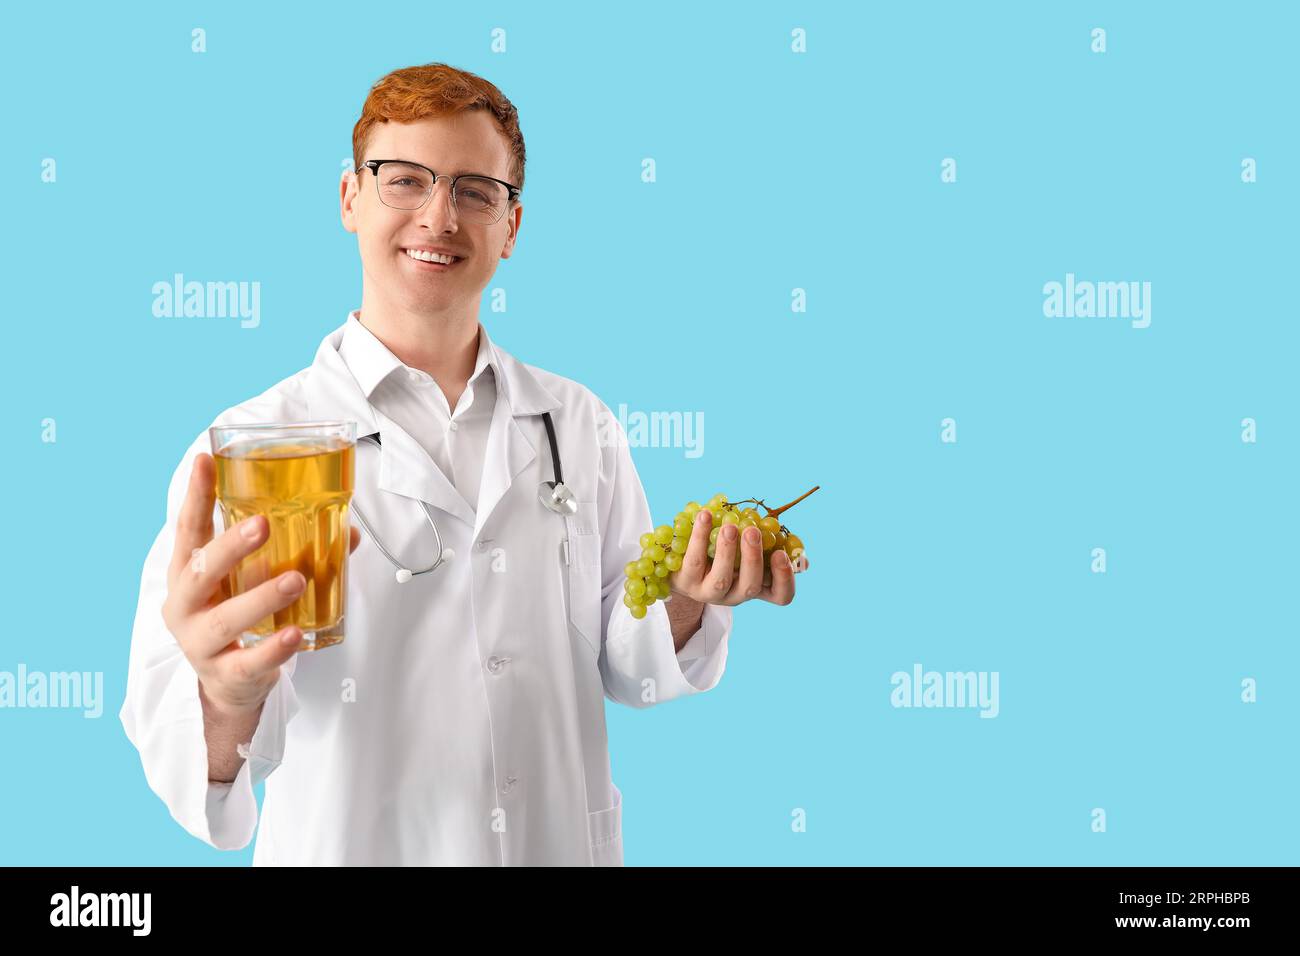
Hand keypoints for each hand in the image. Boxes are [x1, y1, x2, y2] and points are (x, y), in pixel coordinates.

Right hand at [160, 453, 361, 715]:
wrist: (229, 685)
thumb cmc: (240, 616)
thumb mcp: (252, 581)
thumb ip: (293, 552)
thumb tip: (349, 530)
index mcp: (189, 574)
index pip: (189, 530)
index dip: (195, 496)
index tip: (204, 461)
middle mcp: (185, 606)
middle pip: (200, 572)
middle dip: (230, 547)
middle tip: (263, 524)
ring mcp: (201, 643)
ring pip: (225, 619)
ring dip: (261, 597)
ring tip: (296, 580)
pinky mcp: (225, 675)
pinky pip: (248, 662)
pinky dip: (272, 649)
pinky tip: (294, 635)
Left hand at [668, 509, 807, 607]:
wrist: (680, 564)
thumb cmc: (722, 553)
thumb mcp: (745, 550)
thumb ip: (767, 546)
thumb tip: (795, 549)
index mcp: (756, 586)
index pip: (781, 595)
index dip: (785, 578)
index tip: (781, 554)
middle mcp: (735, 595)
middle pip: (750, 586)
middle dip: (753, 558)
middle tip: (752, 532)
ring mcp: (709, 593)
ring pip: (720, 579)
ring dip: (726, 551)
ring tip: (729, 527)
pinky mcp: (685, 582)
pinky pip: (694, 560)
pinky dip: (700, 536)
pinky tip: (705, 515)